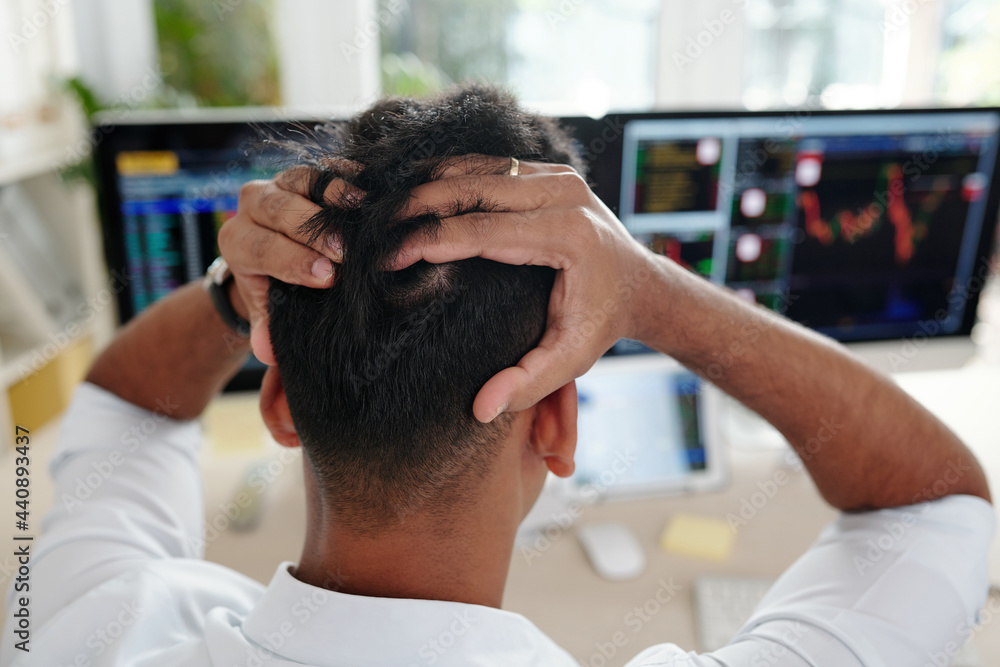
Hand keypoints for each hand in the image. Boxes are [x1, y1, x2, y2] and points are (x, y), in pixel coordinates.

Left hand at [217, 167, 351, 363]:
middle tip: (344, 249)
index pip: (261, 248)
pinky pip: (323, 167)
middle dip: (312, 230)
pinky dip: (345, 176)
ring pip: (299, 181)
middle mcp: (253, 206)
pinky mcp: (306, 172)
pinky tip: (369, 187)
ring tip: (360, 207)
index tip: (327, 277)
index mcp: (237, 241)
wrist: (271, 254)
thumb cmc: (274, 285)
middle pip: (278, 210)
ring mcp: (280, 183)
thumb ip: (266, 330)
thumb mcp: (267, 309)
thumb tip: (266, 351)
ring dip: (331, 194)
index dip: (293, 262)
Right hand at [393, 156, 657, 422]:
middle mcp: (564, 193)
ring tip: (387, 210)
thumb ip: (528, 384)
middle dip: (417, 207)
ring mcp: (558, 175)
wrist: (638, 284)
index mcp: (568, 235)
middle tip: (375, 231)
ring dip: (428, 186)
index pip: (481, 230)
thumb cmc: (602, 322)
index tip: (388, 259)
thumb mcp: (572, 359)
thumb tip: (481, 410)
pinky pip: (489, 164)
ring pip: (477, 167)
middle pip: (473, 188)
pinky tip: (417, 194)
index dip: (428, 242)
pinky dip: (450, 175)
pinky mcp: (549, 170)